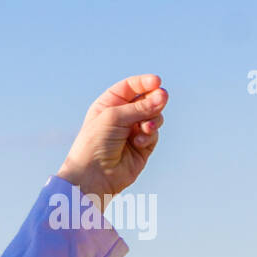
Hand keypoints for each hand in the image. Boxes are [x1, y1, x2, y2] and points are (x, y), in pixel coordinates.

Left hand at [56, 74, 166, 205]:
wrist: (93, 175)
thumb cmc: (95, 144)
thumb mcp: (114, 117)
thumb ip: (140, 107)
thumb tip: (163, 96)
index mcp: (109, 106)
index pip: (130, 87)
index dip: (144, 83)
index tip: (157, 81)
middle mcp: (121, 117)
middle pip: (147, 100)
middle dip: (155, 99)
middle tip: (161, 100)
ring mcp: (133, 132)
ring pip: (155, 116)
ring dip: (153, 119)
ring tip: (145, 128)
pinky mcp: (142, 147)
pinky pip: (154, 134)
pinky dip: (149, 136)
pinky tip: (139, 142)